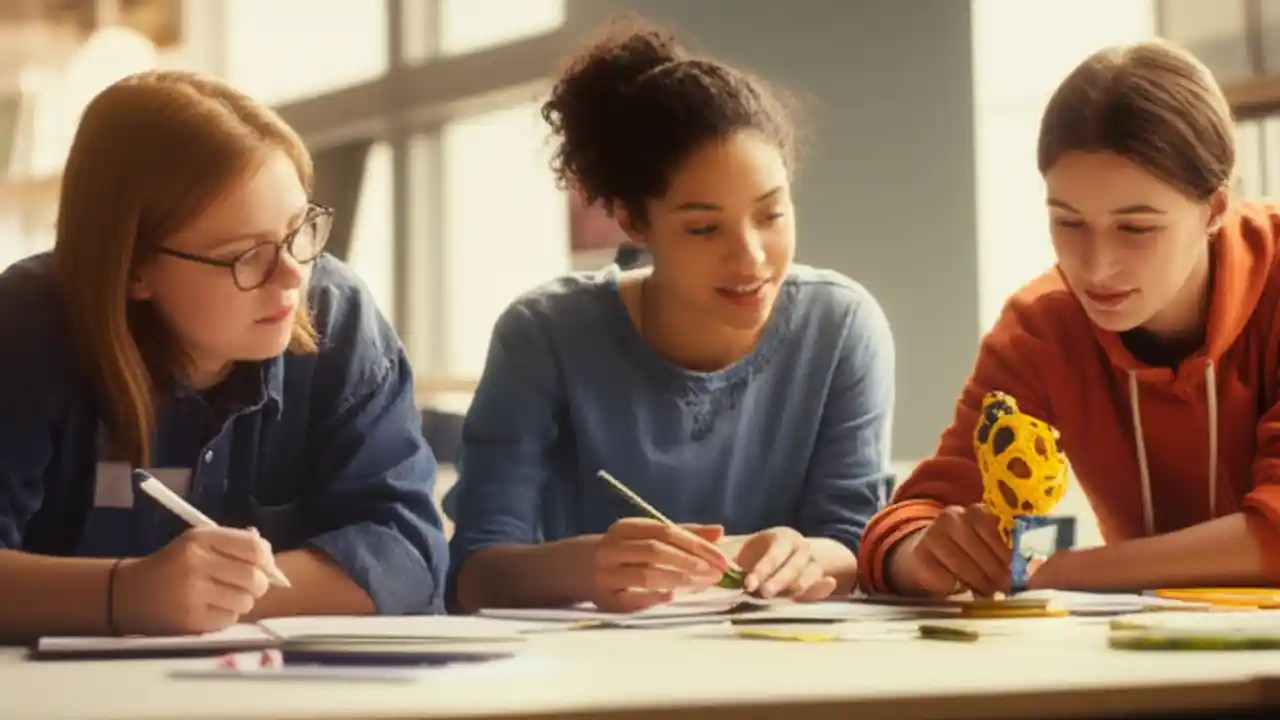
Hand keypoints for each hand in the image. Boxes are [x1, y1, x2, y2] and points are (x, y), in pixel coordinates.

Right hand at [113, 527, 272, 634]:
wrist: (129, 593)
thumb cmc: (173, 566)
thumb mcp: (198, 543)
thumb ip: (235, 545)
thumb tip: (270, 559)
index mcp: (200, 539)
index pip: (254, 548)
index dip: (266, 559)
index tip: (265, 566)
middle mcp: (196, 564)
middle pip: (254, 577)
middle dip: (260, 584)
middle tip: (252, 585)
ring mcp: (192, 594)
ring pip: (245, 601)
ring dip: (243, 601)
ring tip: (226, 596)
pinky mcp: (190, 620)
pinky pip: (229, 619)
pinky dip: (227, 615)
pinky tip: (211, 608)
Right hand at [590, 518, 727, 612]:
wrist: (573, 568)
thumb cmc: (620, 550)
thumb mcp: (644, 535)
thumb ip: (681, 533)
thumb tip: (719, 531)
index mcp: (624, 528)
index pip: (665, 530)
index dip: (696, 543)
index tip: (720, 557)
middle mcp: (612, 548)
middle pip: (656, 551)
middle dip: (691, 562)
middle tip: (716, 574)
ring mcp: (605, 575)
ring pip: (645, 576)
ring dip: (679, 580)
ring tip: (702, 584)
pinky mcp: (603, 600)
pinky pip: (632, 600)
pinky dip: (655, 598)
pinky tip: (673, 597)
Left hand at [735, 527, 835, 600]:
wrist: (779, 561)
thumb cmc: (754, 555)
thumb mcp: (739, 550)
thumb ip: (726, 555)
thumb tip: (713, 563)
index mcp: (783, 536)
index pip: (775, 552)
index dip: (763, 568)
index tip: (749, 583)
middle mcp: (801, 548)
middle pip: (793, 564)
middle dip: (778, 579)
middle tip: (763, 593)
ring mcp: (812, 563)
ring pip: (809, 573)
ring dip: (797, 585)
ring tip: (785, 596)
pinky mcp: (818, 581)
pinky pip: (822, 583)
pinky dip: (823, 586)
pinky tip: (828, 585)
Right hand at [891, 504, 1010, 597]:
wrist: (923, 552)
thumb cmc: (963, 551)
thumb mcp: (983, 545)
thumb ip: (1000, 556)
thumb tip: (1025, 577)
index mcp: (972, 511)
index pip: (992, 534)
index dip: (1004, 557)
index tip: (1013, 576)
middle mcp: (950, 517)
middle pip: (977, 550)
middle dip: (992, 573)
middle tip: (1002, 589)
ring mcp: (931, 534)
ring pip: (960, 564)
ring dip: (976, 582)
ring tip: (985, 593)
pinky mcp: (919, 555)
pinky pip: (942, 574)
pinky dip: (953, 585)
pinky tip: (959, 588)